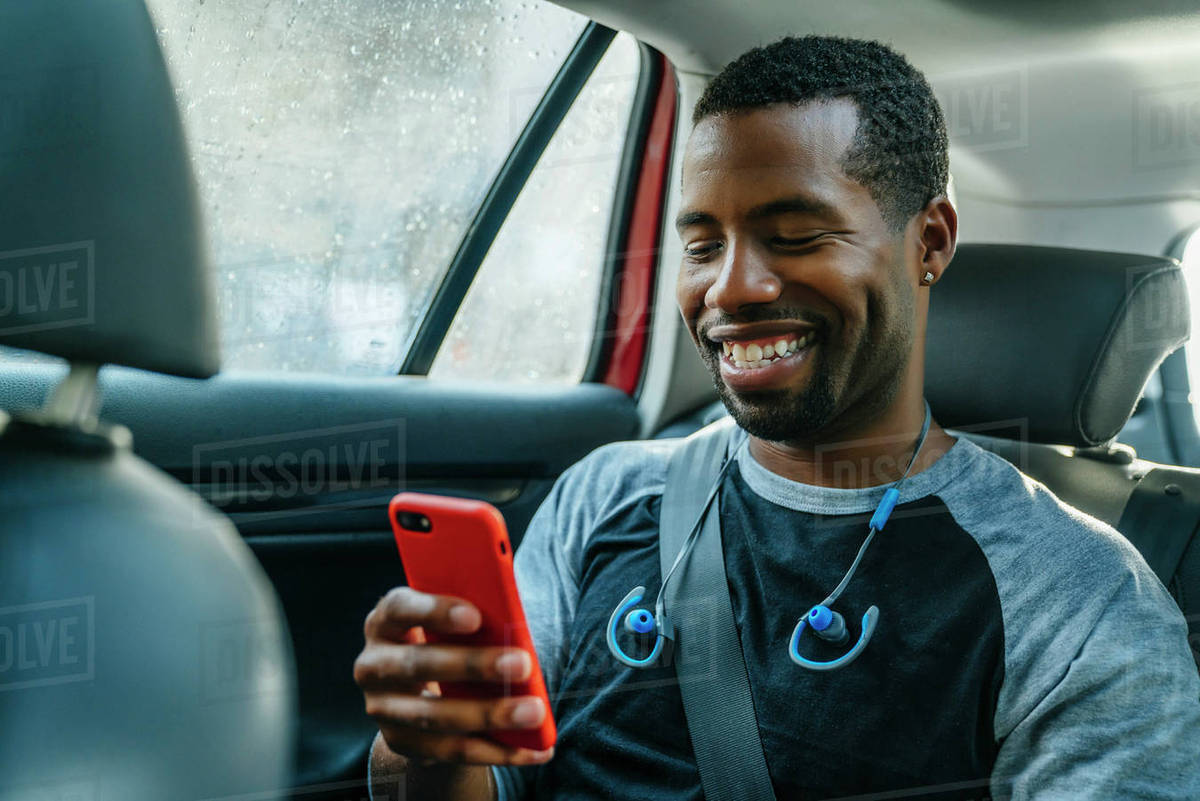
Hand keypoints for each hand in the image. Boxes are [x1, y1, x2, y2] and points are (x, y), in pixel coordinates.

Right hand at [354, 586, 554, 766]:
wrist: (419, 690)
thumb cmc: (447, 640)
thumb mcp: (450, 623)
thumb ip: (473, 617)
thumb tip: (515, 622)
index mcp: (385, 621)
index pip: (399, 608)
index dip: (434, 611)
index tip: (475, 617)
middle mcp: (374, 664)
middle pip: (418, 664)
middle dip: (472, 665)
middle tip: (522, 664)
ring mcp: (382, 708)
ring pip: (433, 715)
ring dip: (488, 715)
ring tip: (533, 712)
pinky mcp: (400, 743)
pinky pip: (450, 751)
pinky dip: (496, 751)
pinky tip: (534, 749)